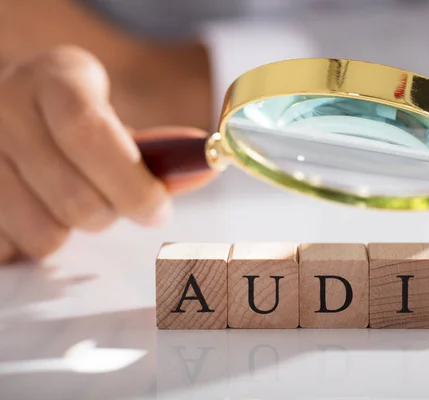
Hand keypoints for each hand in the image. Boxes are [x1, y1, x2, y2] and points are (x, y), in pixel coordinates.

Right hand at [0, 46, 212, 262]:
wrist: (22, 109)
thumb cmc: (81, 120)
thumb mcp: (118, 120)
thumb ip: (160, 152)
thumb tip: (207, 170)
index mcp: (54, 78)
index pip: (86, 130)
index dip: (129, 180)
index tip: (158, 210)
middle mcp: (4, 108)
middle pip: (74, 196)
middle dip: (112, 214)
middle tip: (121, 203)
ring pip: (45, 233)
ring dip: (76, 231)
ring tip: (75, 200)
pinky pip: (14, 249)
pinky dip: (42, 241)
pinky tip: (43, 209)